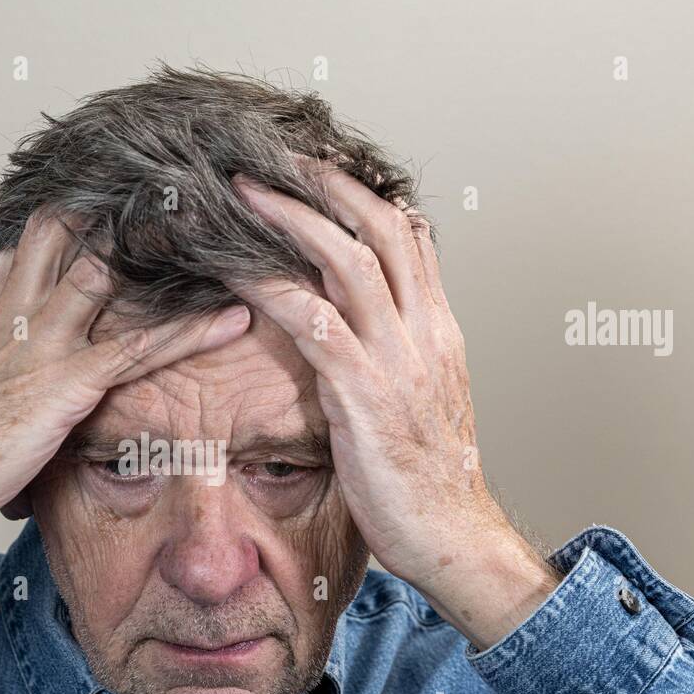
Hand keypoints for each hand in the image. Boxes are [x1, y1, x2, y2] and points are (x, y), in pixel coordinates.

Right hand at [0, 212, 251, 595]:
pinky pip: (139, 348)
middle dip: (115, 204)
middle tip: (170, 179)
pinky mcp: (65, 383)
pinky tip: (232, 317)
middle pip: (66, 231)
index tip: (103, 180)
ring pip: (108, 276)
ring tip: (217, 228)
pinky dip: (191, 331)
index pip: (27, 235)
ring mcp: (41, 342)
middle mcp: (13, 310)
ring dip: (164, 253)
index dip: (64, 205)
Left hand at [229, 163, 558, 648]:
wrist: (453, 535)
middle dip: (330, 186)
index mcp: (439, 332)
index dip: (367, 197)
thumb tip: (363, 326)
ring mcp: (397, 360)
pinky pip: (316, 323)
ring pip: (349, 261)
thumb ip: (400, 355)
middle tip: (282, 157)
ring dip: (293, 219)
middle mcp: (424, 333)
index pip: (411, 241)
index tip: (327, 170)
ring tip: (248, 193)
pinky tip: (240, 272)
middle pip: (381, 231)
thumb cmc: (429, 479)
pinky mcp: (365, 395)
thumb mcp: (423, 401)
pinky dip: (275, 288)